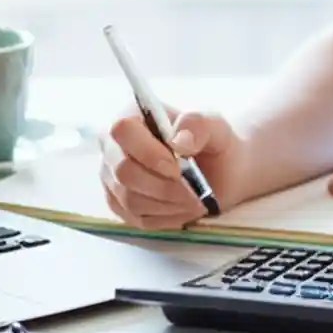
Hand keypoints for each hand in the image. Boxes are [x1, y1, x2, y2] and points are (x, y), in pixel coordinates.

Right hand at [101, 109, 246, 229]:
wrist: (219, 175)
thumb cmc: (214, 146)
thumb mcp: (217, 128)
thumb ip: (199, 124)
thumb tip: (178, 141)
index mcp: (133, 115)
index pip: (123, 130)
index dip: (148, 152)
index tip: (178, 167)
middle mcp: (114, 145)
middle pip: (123, 171)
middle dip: (163, 187)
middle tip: (194, 192)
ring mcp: (112, 176)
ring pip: (129, 199)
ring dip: (168, 204)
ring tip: (194, 201)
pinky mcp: (118, 203)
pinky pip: (134, 218)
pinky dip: (164, 218)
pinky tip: (183, 209)